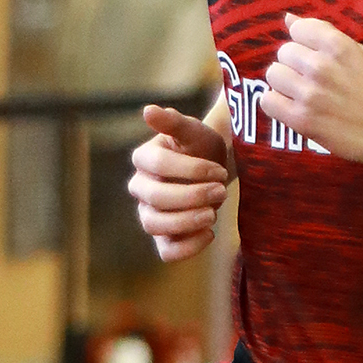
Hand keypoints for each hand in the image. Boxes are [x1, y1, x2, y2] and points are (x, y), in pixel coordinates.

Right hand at [130, 105, 231, 261]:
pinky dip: (188, 248)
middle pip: (156, 198)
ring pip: (155, 225)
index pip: (159, 165)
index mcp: (144, 158)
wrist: (216, 170)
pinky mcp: (163, 237)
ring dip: (187, 221)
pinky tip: (210, 233)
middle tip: (221, 191)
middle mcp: (141, 188)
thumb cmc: (202, 147)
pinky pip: (166, 252)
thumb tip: (148, 110)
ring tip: (213, 213)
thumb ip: (174, 122)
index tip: (220, 171)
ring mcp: (149, 214)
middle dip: (192, 196)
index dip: (191, 170)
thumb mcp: (193, 131)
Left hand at [260, 14, 362, 170]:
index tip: (312, 54)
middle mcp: (320, 66)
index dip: (303, 41)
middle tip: (309, 77)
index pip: (298, 29)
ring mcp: (309, 93)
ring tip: (299, 91)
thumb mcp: (359, 53)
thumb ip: (324, 34)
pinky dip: (276, 103)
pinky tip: (291, 106)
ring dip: (284, 82)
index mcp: (338, 45)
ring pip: (273, 74)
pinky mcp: (301, 119)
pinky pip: (267, 101)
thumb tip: (289, 19)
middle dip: (294, 63)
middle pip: (283, 52)